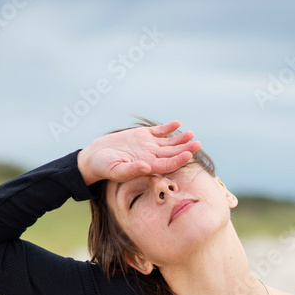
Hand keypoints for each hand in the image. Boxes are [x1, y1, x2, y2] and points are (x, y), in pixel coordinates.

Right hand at [77, 119, 201, 186]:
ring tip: (191, 134)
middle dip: (185, 149)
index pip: (168, 165)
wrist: (96, 157)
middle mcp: (151, 157)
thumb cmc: (105, 167)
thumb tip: (147, 167)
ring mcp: (148, 146)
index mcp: (148, 167)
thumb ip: (132, 170)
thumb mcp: (116, 170)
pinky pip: (158, 131)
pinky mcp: (143, 136)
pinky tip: (177, 124)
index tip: (188, 154)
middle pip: (172, 154)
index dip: (179, 160)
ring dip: (180, 139)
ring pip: (169, 143)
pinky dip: (168, 128)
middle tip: (197, 144)